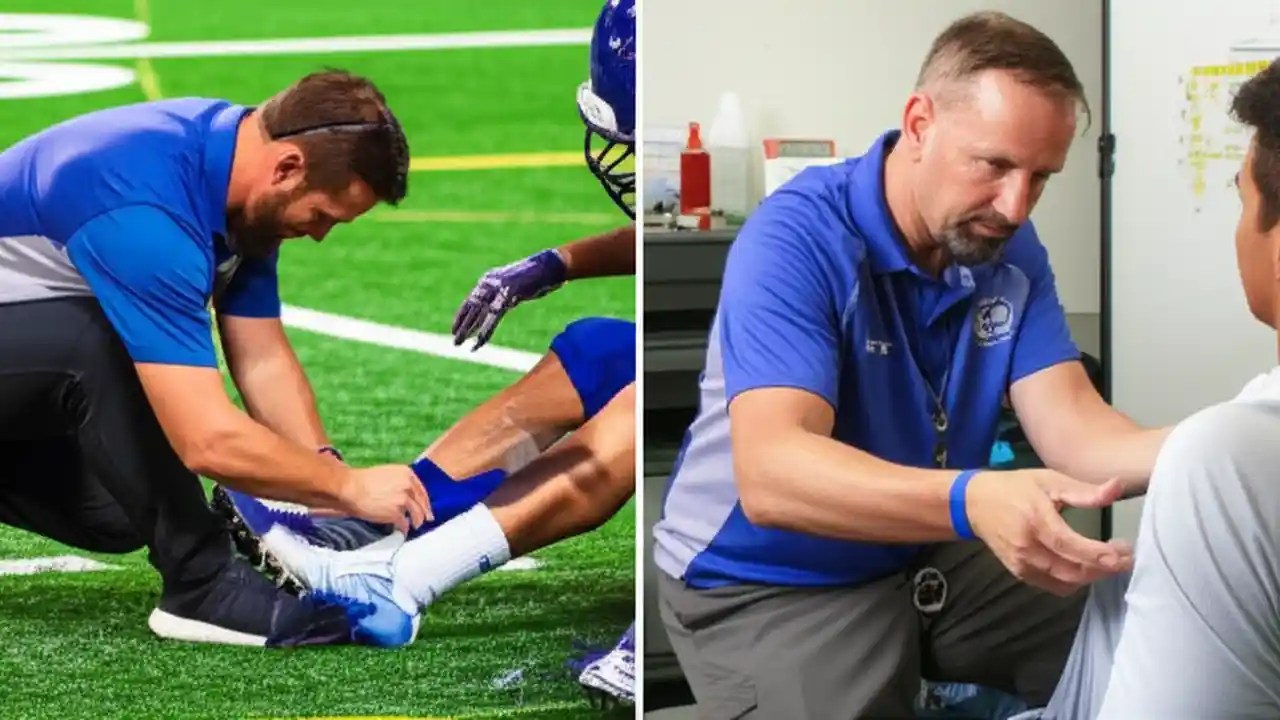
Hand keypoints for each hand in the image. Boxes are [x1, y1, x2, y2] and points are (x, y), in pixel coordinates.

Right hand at [336, 465, 432, 534]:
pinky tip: (403, 530)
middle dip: (424, 513)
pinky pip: (404, 523)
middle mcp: (408, 486)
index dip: (425, 501)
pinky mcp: (396, 513)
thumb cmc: (364, 480)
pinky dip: (404, 528)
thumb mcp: (387, 473)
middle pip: (421, 502)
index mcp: (407, 473)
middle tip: (426, 520)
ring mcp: (403, 500)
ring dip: (416, 521)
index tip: (427, 508)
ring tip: (415, 526)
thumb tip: (407, 494)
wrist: (351, 487)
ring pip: (416, 514)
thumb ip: (400, 482)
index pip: (421, 490)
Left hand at [452, 249, 566, 349]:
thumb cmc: (537, 275)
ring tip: (459, 344)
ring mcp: (498, 288)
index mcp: (489, 278)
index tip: (454, 329)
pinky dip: (485, 331)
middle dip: (462, 326)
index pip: (470, 300)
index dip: (461, 316)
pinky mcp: (507, 295)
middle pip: (471, 308)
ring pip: (478, 314)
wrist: (549, 265)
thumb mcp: (516, 285)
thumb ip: (506, 294)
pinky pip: (493, 317)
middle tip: (455, 342)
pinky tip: (478, 342)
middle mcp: (489, 282)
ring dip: (468, 330)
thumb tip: (502, 305)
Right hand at [966, 469, 1133, 595]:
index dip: (1100, 555)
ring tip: (1107, 561)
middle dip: (1103, 568)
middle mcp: (1028, 548)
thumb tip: (1117, 488)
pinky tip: (1084, 566)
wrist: (974, 503)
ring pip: (1066, 582)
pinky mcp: (1020, 573)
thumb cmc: (1014, 488)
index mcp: (1036, 521)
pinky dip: (1074, 580)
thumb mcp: (1048, 480)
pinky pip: (1054, 585)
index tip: (1125, 553)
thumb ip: (1083, 490)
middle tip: (1124, 556)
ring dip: (1091, 576)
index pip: (1072, 546)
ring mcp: (1022, 564)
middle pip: (1073, 571)